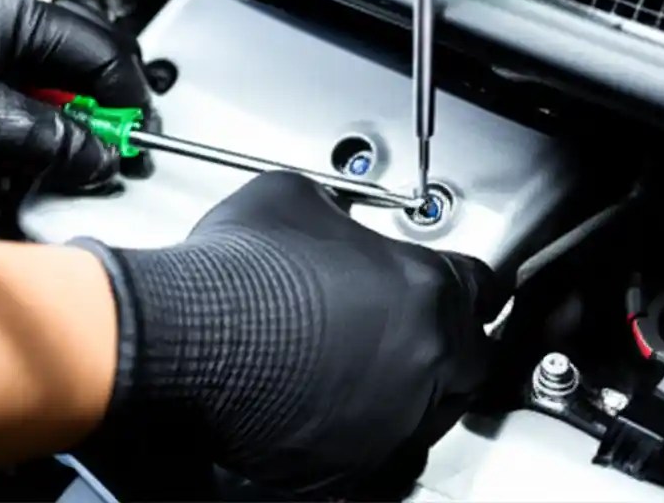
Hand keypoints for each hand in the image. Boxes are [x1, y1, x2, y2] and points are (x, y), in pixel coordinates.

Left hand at [0, 0, 147, 188]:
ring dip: (70, 115)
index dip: (126, 103)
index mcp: (19, 12)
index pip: (106, 54)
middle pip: (91, 60)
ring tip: (63, 151)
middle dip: (103, 107)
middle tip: (104, 150)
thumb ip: (48, 141)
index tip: (132, 142)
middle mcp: (11, 13)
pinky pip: (29, 85)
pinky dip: (41, 115)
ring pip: (61, 76)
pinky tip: (30, 141)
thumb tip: (98, 157)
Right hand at [81, 171, 509, 495]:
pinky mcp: (348, 467)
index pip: (483, 287)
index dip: (465, 284)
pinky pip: (375, 455)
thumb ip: (342, 216)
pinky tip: (325, 407)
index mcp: (426, 289)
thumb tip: (334, 219)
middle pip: (470, 358)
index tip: (455, 287)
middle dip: (445, 344)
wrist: (180, 335)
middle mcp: (423, 360)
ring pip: (427, 414)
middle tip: (408, 331)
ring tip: (358, 371)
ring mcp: (389, 421)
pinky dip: (360, 434)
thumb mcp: (299, 198)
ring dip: (405, 392)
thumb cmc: (234, 271)